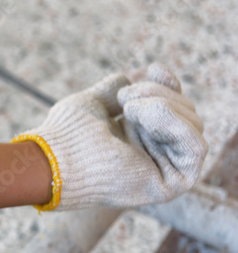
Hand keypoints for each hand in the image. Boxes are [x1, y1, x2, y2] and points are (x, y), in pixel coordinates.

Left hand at [13, 63, 207, 210]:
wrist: (56, 156)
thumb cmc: (67, 133)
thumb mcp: (94, 103)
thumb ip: (114, 91)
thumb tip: (130, 78)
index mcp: (137, 139)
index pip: (172, 108)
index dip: (168, 86)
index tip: (154, 68)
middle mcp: (154, 156)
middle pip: (187, 113)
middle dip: (160, 95)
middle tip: (125, 98)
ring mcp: (164, 171)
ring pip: (194, 126)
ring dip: (165, 106)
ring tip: (129, 108)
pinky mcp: (172, 184)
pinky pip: (196, 147)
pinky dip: (177, 124)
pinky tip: (145, 116)